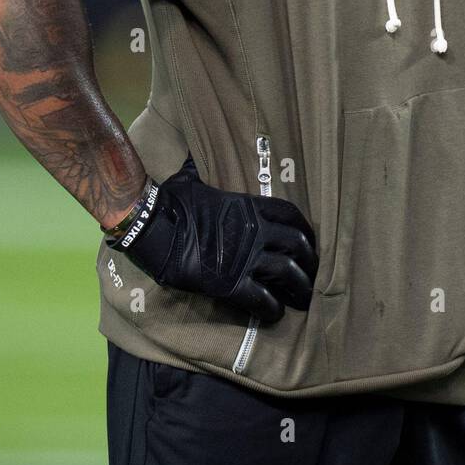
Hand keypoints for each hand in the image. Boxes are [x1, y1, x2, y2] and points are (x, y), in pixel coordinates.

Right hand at [107, 154, 317, 323]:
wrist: (153, 229)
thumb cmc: (171, 203)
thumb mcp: (190, 178)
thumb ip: (199, 166)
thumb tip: (190, 151)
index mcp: (249, 206)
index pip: (291, 215)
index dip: (305, 230)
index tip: (308, 242)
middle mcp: (255, 231)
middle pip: (297, 245)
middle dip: (310, 262)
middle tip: (311, 276)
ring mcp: (245, 258)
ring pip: (287, 274)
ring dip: (299, 289)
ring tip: (303, 301)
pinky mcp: (231, 284)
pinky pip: (263, 299)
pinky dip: (272, 309)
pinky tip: (274, 313)